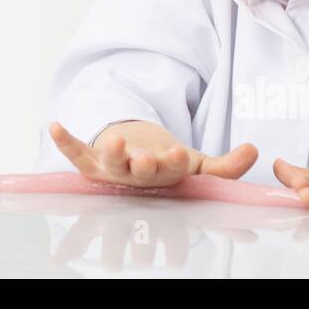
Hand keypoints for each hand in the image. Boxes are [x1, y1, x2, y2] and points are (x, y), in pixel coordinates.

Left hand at [49, 120, 257, 187]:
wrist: (137, 164)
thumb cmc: (169, 167)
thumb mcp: (198, 166)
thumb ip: (226, 167)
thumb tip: (254, 152)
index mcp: (165, 181)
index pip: (172, 175)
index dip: (174, 167)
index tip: (179, 155)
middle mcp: (137, 180)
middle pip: (140, 176)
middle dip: (144, 167)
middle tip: (148, 160)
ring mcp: (112, 170)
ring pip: (111, 164)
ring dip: (111, 153)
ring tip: (114, 142)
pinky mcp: (90, 161)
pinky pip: (75, 152)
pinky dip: (65, 141)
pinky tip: (54, 127)